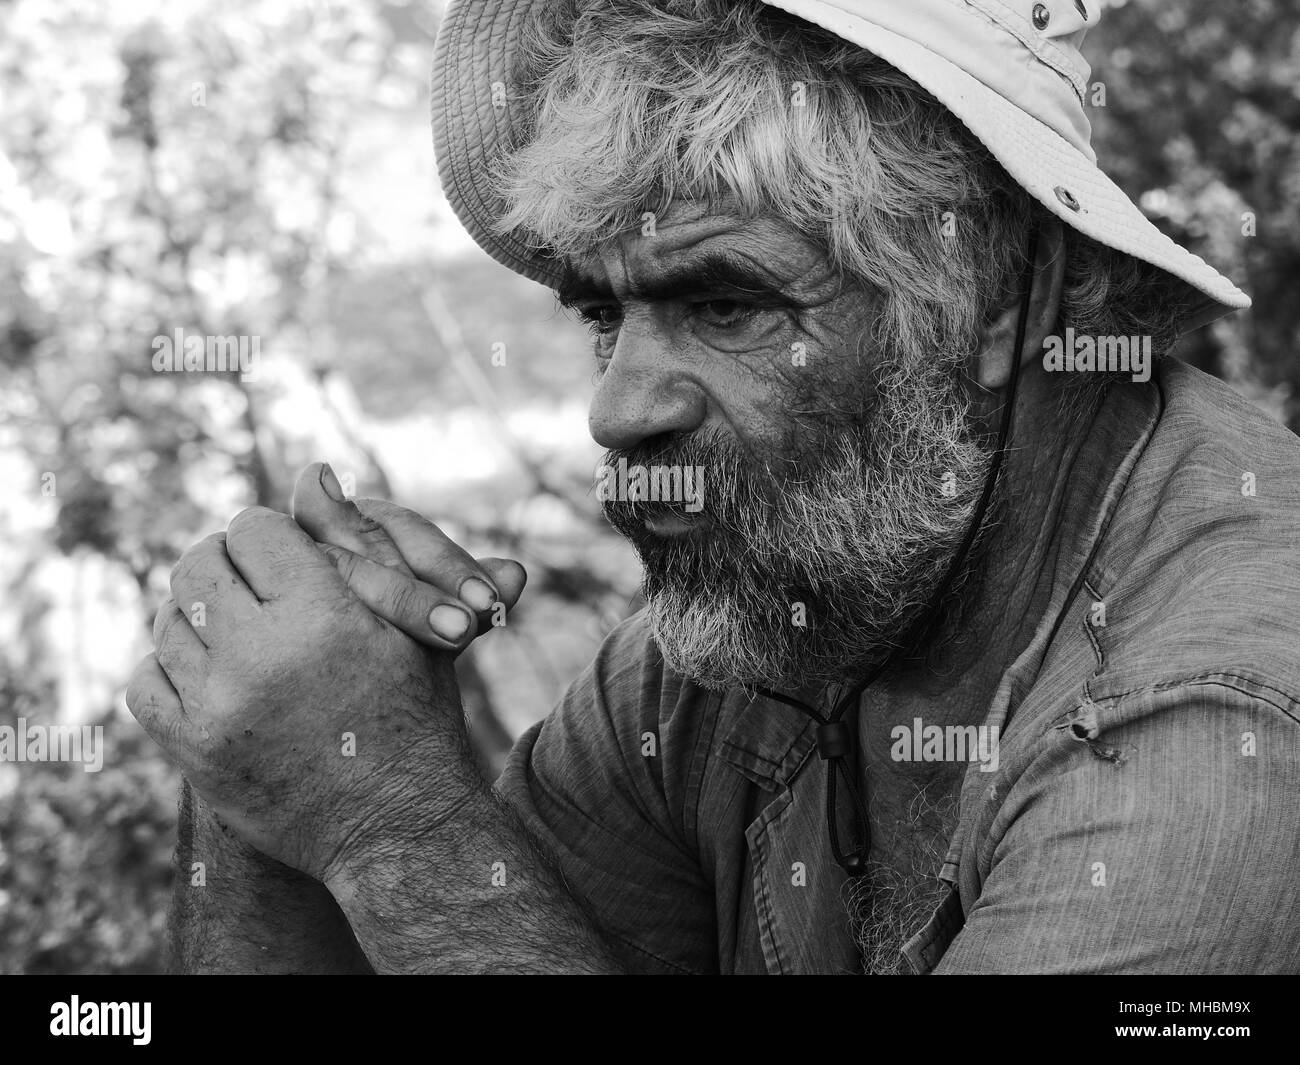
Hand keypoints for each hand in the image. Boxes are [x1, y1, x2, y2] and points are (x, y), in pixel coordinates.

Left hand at [125, 478, 520, 881]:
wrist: (397, 823)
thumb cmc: (415, 712)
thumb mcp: (406, 619)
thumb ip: (355, 540)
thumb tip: (309, 469)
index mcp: (323, 614)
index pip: (253, 529)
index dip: (269, 536)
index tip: (285, 556)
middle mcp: (262, 656)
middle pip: (198, 565)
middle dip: (224, 565)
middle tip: (252, 585)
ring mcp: (220, 707)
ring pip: (169, 621)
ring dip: (199, 615)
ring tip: (237, 630)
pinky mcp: (194, 752)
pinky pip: (145, 681)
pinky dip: (171, 667)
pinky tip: (211, 673)